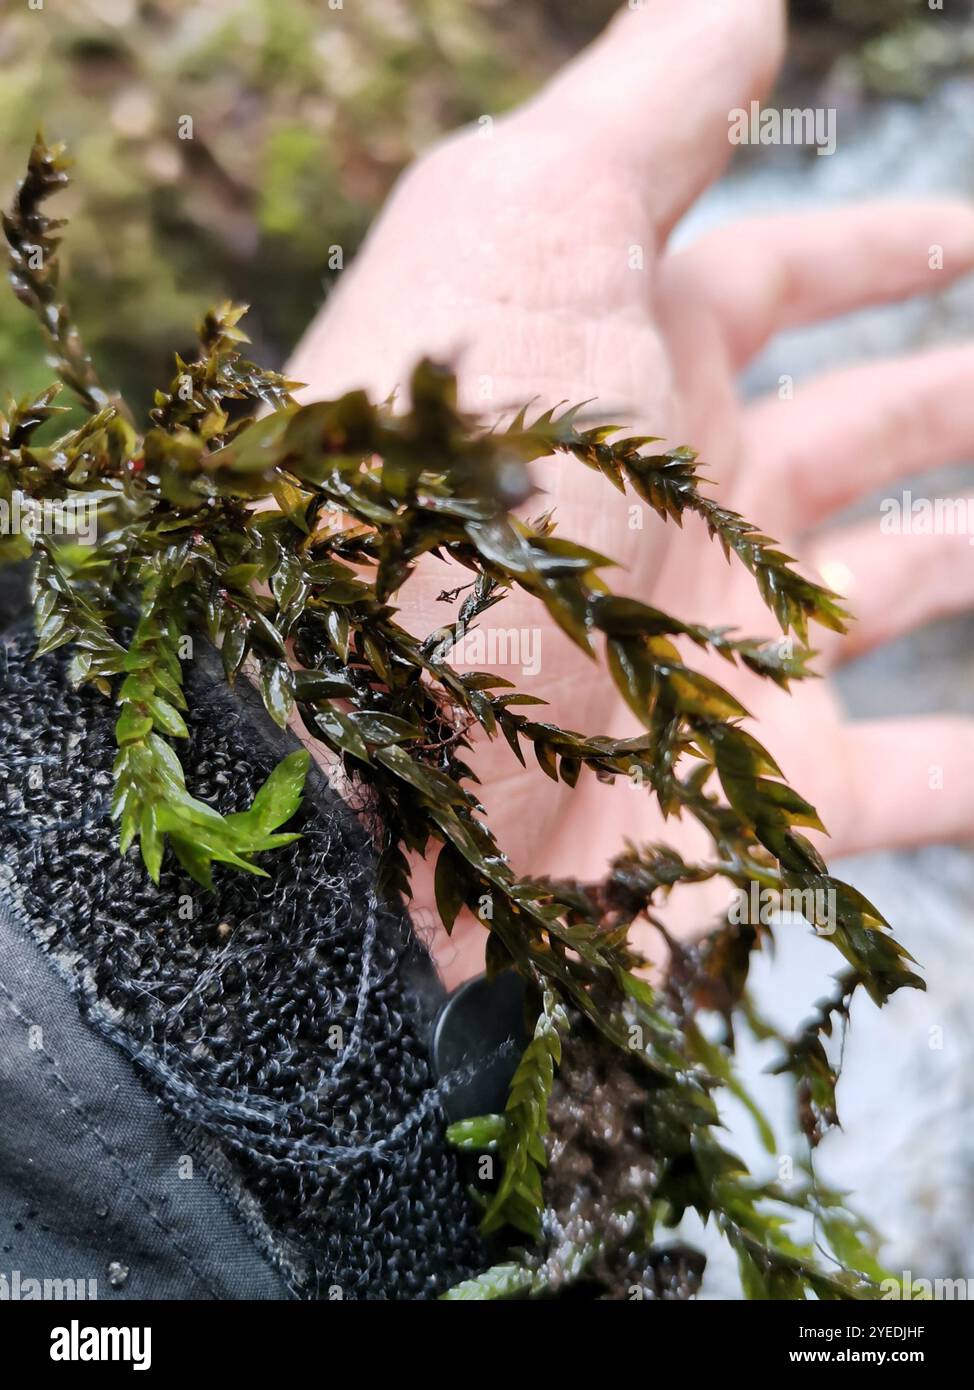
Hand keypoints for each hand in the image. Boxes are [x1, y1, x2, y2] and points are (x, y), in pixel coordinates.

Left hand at [288, 0, 973, 985]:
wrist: (352, 775)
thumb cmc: (429, 486)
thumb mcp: (524, 238)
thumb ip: (640, 113)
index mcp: (625, 378)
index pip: (770, 285)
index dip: (876, 251)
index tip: (971, 237)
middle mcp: (677, 514)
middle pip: (853, 434)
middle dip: (958, 396)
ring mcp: (725, 664)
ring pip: (899, 596)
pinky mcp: (762, 810)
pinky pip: (925, 789)